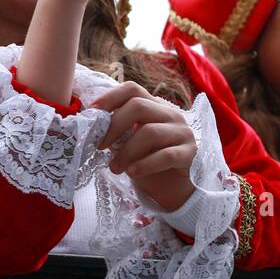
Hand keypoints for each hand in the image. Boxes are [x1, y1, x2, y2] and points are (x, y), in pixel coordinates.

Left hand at [92, 82, 195, 211]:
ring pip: (150, 132)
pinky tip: (132, 172)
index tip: (91, 114)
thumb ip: (116, 131)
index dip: (109, 98)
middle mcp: (170, 114)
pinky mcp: (190, 153)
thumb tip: (89, 125)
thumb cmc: (145, 162)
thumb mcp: (127, 143)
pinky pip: (166, 155)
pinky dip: (145, 164)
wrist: (172, 189)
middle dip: (113, 127)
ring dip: (126, 152)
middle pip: (139, 106)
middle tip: (99, 146)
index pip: (132, 89)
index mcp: (153, 107)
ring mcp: (182, 132)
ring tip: (114, 168)